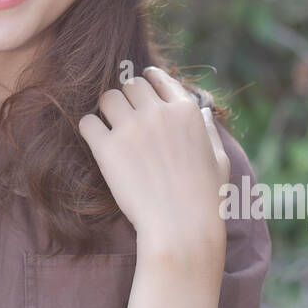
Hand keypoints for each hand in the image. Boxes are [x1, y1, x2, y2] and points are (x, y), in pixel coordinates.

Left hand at [78, 66, 229, 272]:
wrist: (181, 229)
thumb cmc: (205, 200)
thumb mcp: (219, 160)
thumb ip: (210, 131)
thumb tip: (204, 111)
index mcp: (187, 111)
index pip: (159, 79)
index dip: (148, 84)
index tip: (142, 93)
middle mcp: (159, 113)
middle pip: (130, 85)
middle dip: (128, 98)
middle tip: (126, 116)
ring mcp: (132, 129)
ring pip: (107, 97)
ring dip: (108, 110)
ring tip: (111, 128)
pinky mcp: (108, 148)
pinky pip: (87, 123)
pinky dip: (90, 130)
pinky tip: (98, 143)